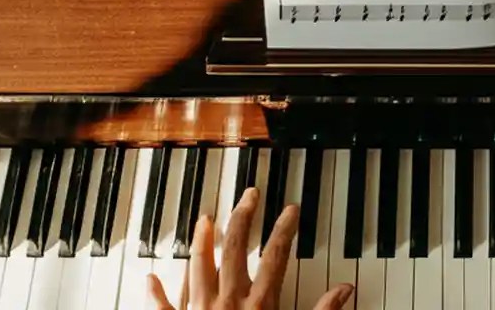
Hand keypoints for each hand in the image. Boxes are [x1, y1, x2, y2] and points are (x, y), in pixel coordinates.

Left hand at [147, 186, 353, 309]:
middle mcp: (228, 302)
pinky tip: (150, 278)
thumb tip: (344, 291)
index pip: (276, 255)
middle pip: (236, 248)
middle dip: (243, 217)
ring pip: (199, 266)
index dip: (285, 228)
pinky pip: (162, 307)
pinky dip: (155, 293)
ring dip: (201, 240)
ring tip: (204, 219)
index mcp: (259, 305)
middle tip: (249, 196)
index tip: (290, 210)